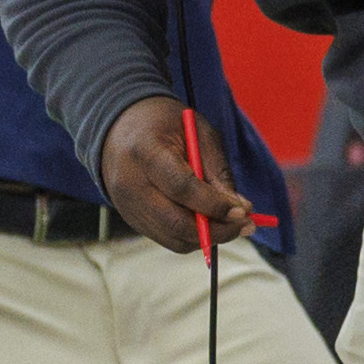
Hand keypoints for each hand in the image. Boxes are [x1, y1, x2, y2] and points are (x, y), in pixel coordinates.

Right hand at [100, 95, 256, 252]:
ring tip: (231, 224)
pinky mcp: (130, 217)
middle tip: (245, 225)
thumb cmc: (165, 125)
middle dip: (217, 230)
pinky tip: (208, 222)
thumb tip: (241, 209)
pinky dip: (193, 236)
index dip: (215, 204)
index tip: (243, 211)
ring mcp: (126, 204)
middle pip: (176, 222)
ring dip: (208, 237)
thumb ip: (218, 171)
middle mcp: (130, 183)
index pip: (181, 188)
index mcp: (145, 151)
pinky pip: (167, 238)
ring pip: (174, 237)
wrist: (118, 126)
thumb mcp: (198, 133)